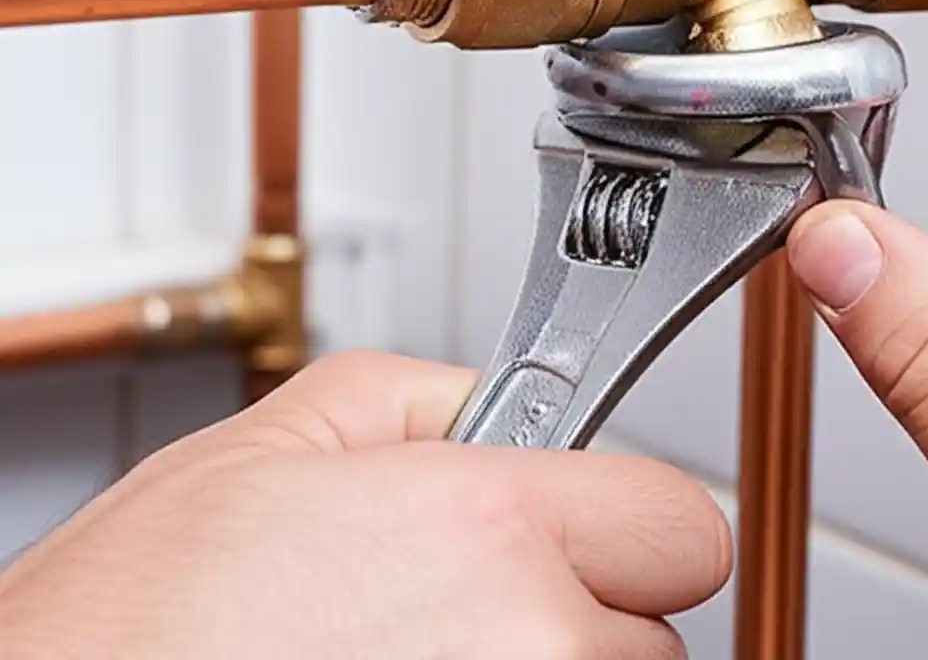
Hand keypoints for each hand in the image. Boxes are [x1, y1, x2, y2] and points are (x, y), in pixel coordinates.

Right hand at [0, 353, 730, 658]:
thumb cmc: (137, 627)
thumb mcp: (280, 442)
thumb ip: (432, 400)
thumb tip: (506, 408)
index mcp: (492, 531)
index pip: (683, 523)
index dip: (627, 521)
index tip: (584, 529)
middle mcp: (535, 649)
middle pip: (652, 627)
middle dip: (580, 607)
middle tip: (468, 605)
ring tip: (421, 658)